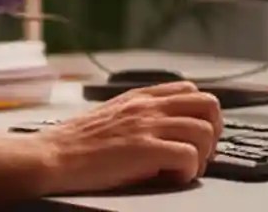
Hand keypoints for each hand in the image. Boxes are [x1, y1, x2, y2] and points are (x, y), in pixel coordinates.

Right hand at [35, 81, 222, 193]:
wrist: (53, 156)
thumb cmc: (78, 142)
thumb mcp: (113, 114)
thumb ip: (140, 113)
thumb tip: (167, 126)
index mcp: (141, 96)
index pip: (191, 90)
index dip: (202, 114)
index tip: (194, 136)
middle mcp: (149, 106)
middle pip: (209, 104)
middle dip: (213, 131)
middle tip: (198, 153)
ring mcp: (148, 126)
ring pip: (205, 132)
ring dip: (202, 156)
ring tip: (183, 170)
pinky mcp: (145, 150)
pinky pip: (189, 157)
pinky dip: (188, 172)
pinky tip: (171, 178)